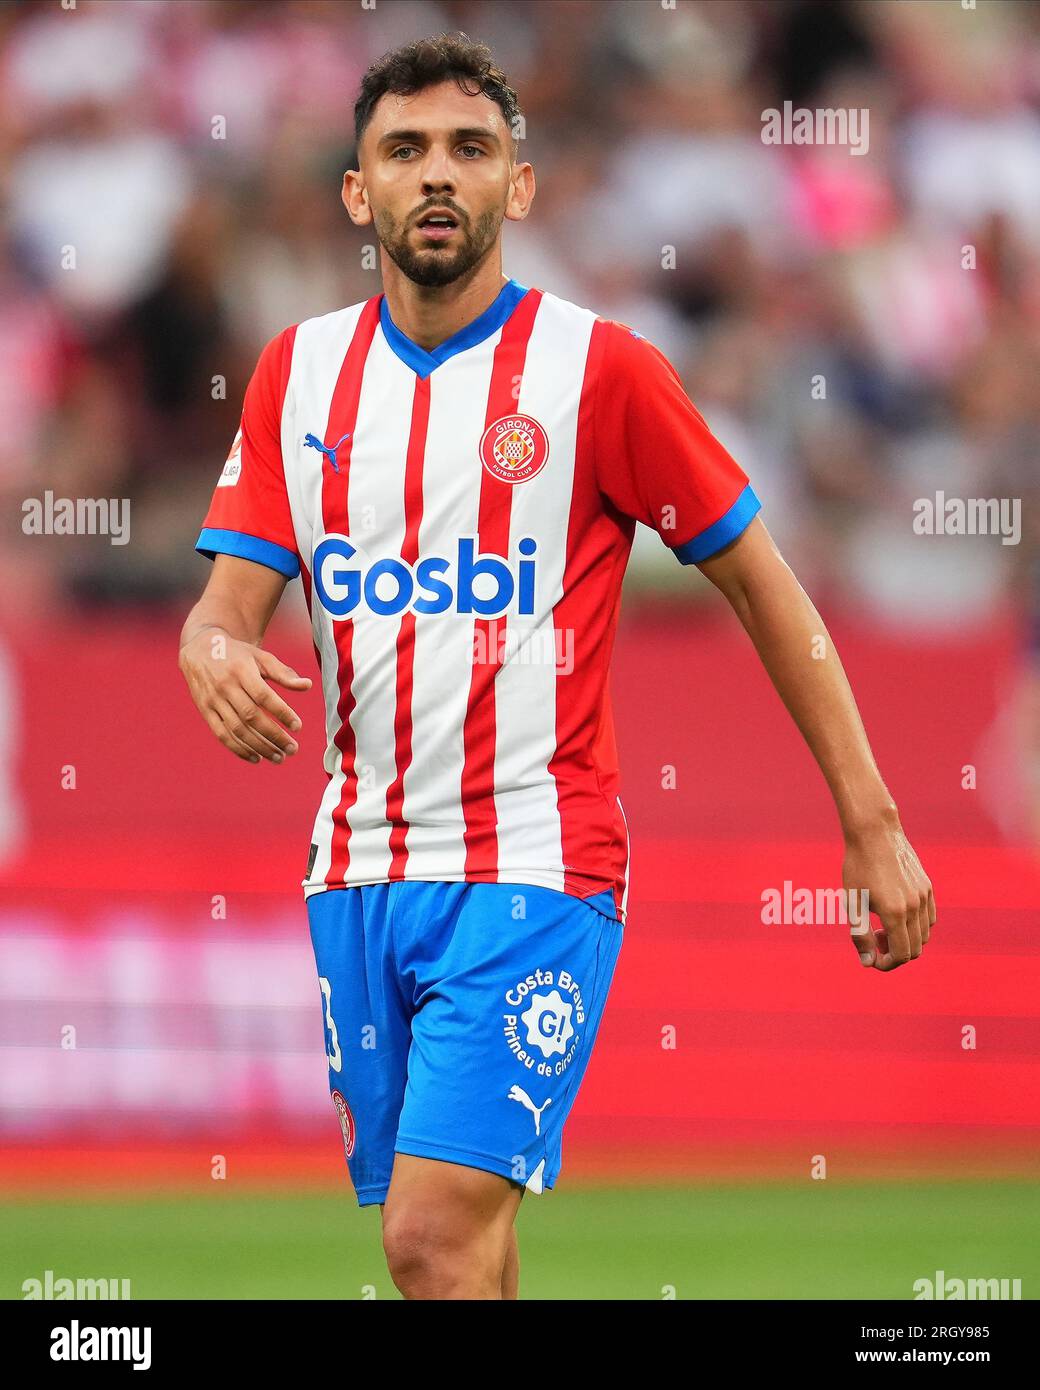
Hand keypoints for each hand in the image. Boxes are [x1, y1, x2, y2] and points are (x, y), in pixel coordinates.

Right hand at [178, 627, 311, 763]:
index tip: (298, 727)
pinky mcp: (205, 711)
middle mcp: (225, 686)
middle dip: (273, 736)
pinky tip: (256, 758)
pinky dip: (239, 749)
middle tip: (293, 749)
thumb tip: (308, 686)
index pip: (263, 696)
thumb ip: (283, 673)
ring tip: (279, 757)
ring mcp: (213, 700)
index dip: (281, 712)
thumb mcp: (260, 657)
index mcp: (241, 670)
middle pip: (251, 717)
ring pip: (237, 729)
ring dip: (259, 747)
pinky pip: (222, 734)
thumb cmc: (238, 655)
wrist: (199, 649)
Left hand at [842, 814, 934, 970]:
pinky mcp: (928, 887)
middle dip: (894, 953)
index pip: (900, 955)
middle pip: (915, 949)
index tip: (872, 959)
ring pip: (924, 935)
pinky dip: (917, 926)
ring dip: (906, 940)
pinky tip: (896, 915)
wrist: (874, 833)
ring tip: (883, 926)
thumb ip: (860, 935)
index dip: (886, 964)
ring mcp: (925, 896)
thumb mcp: (852, 902)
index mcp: (894, 912)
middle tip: (874, 939)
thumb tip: (868, 962)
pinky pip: (930, 918)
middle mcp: (915, 906)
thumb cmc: (858, 867)